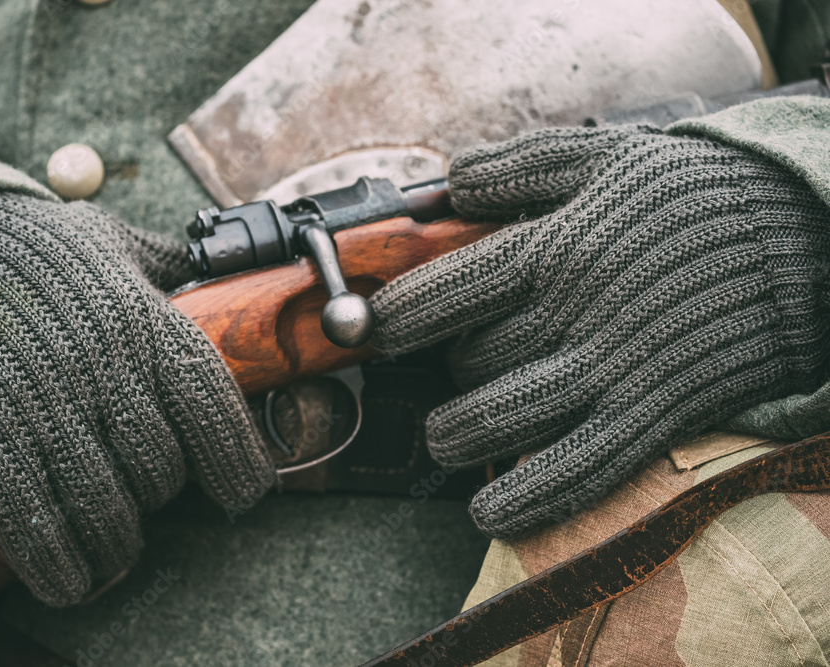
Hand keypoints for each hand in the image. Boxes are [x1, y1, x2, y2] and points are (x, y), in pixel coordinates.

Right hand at [0, 192, 274, 604]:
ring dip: (115, 542)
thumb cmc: (28, 243)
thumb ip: (166, 263)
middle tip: (142, 495)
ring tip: (111, 548)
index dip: (237, 463)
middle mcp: (107, 368)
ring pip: (106, 506)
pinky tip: (69, 577)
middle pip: (161, 470)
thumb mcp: (109, 241)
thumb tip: (217, 265)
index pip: (214, 409)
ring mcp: (46, 403)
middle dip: (159, 496)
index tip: (244, 491)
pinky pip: (33, 518)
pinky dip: (56, 562)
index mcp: (147, 321)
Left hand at [371, 126, 829, 538]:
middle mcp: (575, 312)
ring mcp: (616, 369)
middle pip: (474, 360)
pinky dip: (531, 498)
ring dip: (461, 434)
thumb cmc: (694, 193)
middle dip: (441, 370)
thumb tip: (450, 180)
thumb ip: (523, 165)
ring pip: (508, 417)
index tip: (378, 327)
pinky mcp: (657, 412)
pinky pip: (583, 467)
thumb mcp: (607, 157)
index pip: (451, 290)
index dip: (400, 315)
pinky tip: (490, 513)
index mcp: (557, 246)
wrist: (803, 234)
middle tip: (442, 367)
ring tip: (445, 435)